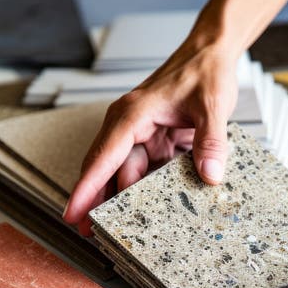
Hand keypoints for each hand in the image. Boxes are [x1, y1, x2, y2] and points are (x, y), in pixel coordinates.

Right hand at [63, 40, 239, 234]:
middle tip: (90, 234)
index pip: (103, 157)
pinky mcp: (155, 140)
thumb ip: (211, 142)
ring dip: (122, 198)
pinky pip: (144, 170)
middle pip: (105, 169)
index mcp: (133, 114)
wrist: (211, 53)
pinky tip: (148, 209)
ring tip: (119, 229)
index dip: (86, 189)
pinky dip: (145, 188)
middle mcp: (130, 125)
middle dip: (95, 201)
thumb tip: (210, 175)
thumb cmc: (205, 71)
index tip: (73, 213)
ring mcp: (141, 134)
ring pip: (124, 173)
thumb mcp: (213, 107)